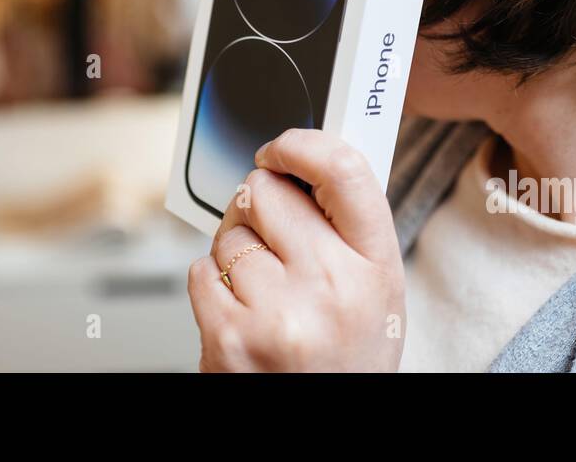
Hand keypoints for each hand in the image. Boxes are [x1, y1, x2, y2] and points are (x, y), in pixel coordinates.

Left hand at [187, 129, 405, 371]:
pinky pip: (200, 270)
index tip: (283, 148)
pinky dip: (212, 285)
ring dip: (235, 252)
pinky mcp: (228, 335)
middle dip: (259, 208)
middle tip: (274, 245)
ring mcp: (276, 313)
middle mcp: (330, 286)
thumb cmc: (346, 358)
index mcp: (375, 267)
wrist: (322, 430)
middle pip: (267, 191)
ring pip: (229, 232)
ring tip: (263, 292)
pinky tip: (241, 313)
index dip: (304, 145)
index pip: (344, 171)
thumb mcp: (374, 289)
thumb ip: (347, 226)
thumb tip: (301, 164)